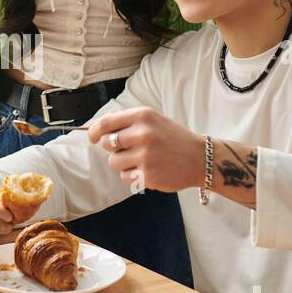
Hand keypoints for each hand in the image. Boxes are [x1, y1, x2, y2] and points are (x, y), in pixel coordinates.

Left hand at [87, 106, 202, 193]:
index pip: (106, 123)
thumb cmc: (174, 139)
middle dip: (112, 148)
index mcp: (143, 116)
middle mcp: (143, 134)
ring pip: (114, 162)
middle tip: (128, 149)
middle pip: (106, 143)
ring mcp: (145, 155)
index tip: (91, 137)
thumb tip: (98, 127)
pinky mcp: (147, 175)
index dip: (93, 131)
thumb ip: (128, 122)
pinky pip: (125, 176)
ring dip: (123, 163)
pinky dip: (133, 175)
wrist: (200, 159)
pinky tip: (148, 169)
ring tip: (141, 160)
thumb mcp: (154, 120)